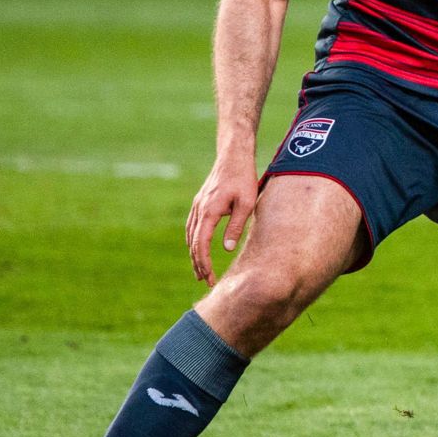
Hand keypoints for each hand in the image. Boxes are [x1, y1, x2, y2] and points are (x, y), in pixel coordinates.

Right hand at [184, 152, 259, 286]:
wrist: (233, 156)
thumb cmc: (244, 179)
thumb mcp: (247, 204)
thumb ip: (235, 226)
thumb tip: (226, 249)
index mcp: (209, 211)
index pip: (201, 244)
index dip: (204, 263)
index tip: (209, 277)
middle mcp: (199, 209)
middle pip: (193, 243)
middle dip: (198, 263)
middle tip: (205, 280)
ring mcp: (197, 205)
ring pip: (190, 235)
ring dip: (194, 253)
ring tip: (201, 270)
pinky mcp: (200, 202)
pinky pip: (192, 226)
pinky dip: (194, 241)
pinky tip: (198, 248)